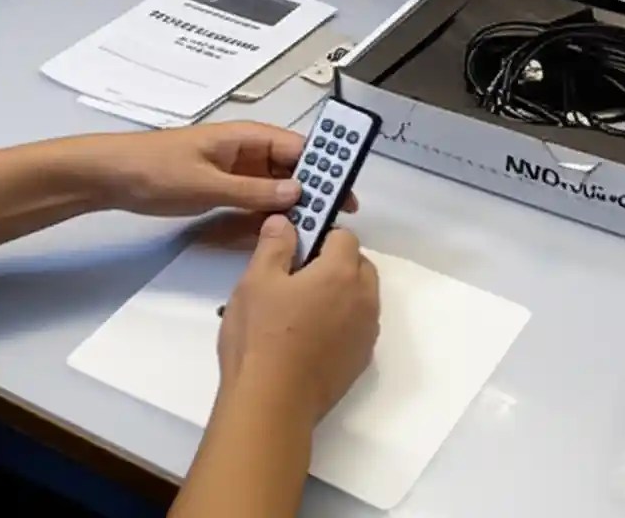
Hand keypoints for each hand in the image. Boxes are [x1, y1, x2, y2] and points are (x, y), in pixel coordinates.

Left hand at [69, 121, 357, 216]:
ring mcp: (236, 172)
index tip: (347, 190)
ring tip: (313, 231)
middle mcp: (248, 152)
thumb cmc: (155, 170)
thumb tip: (298, 194)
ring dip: (293, 207)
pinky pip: (257, 202)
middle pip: (293, 169)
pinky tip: (281, 234)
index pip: (299, 148)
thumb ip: (253, 192)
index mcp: (247, 138)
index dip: (327, 167)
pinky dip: (270, 216)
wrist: (109, 178)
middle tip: (335, 219)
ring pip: (278, 189)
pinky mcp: (224, 190)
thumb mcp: (207, 184)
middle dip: (315, 191)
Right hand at [217, 215, 379, 421]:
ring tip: (302, 309)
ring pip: (361, 297)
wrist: (273, 403)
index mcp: (342, 272)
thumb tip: (286, 221)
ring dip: (341, 294)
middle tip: (297, 277)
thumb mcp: (256, 281)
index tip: (296, 247)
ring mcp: (367, 332)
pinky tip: (311, 337)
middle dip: (335, 263)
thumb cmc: (261, 336)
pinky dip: (342, 323)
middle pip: (359, 266)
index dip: (321, 235)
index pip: (344, 236)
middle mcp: (365, 299)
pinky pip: (358, 327)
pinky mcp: (362, 360)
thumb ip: (275, 245)